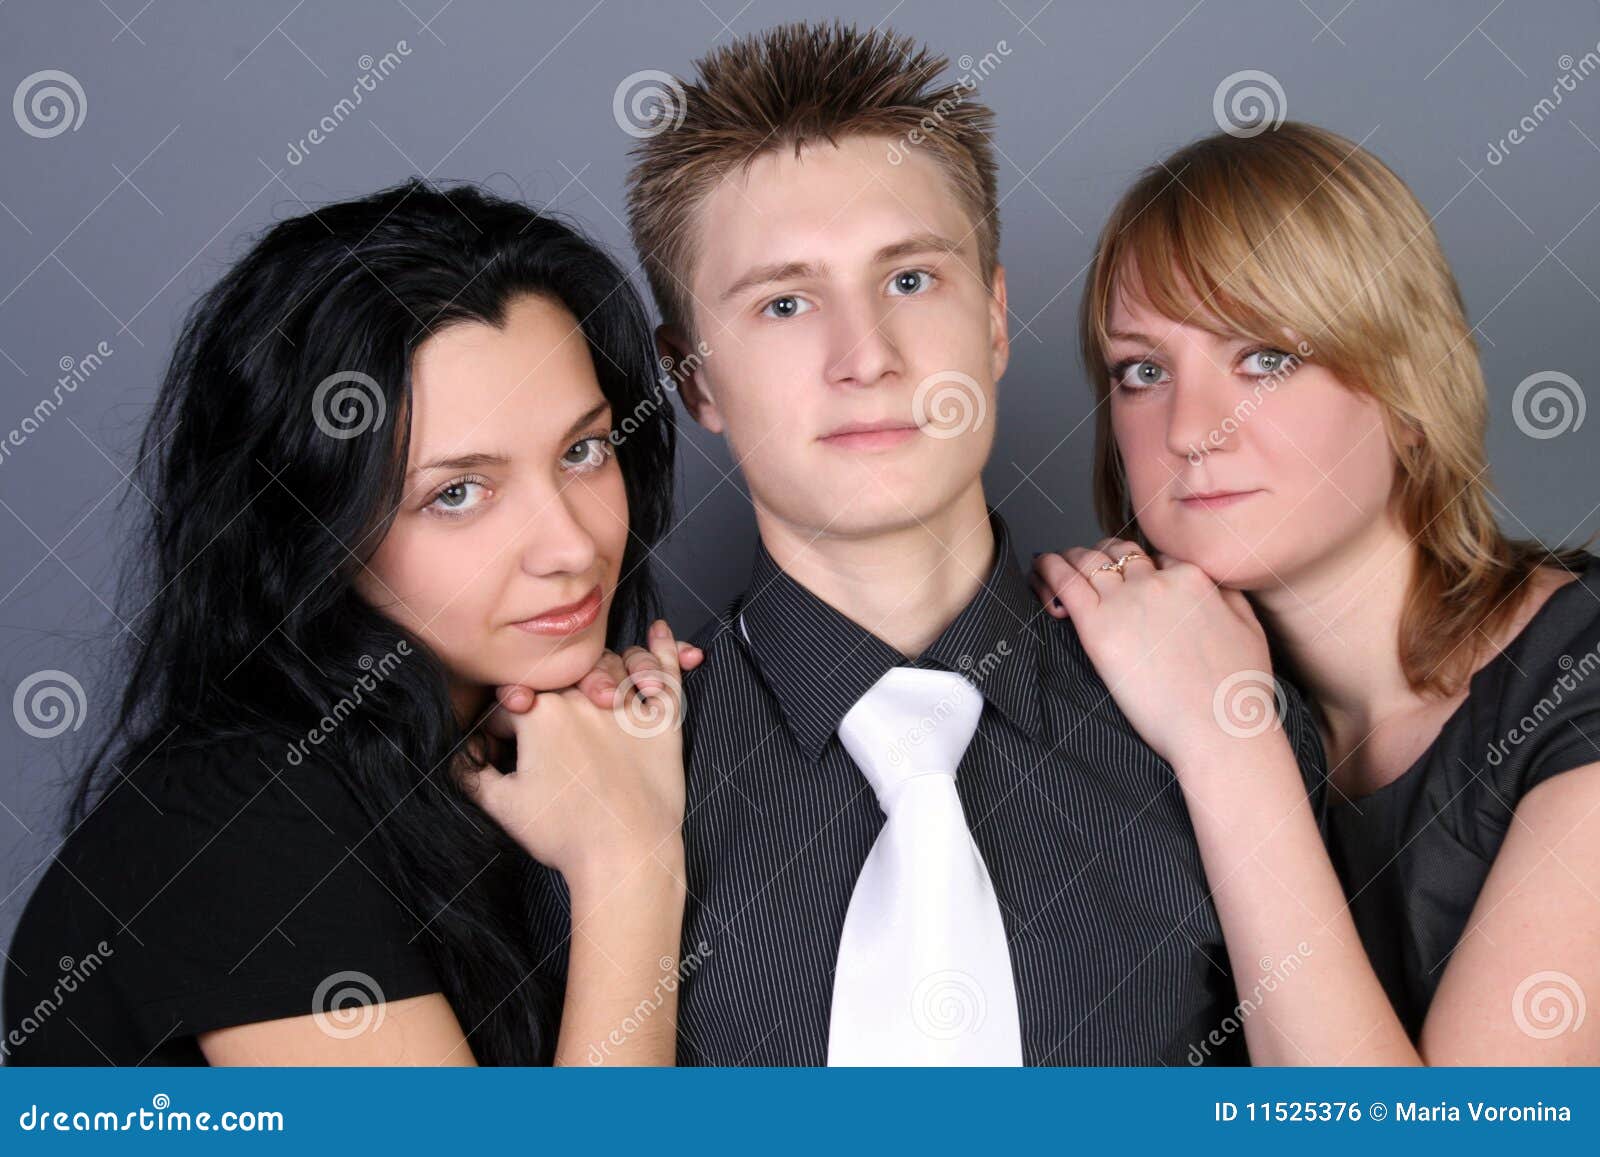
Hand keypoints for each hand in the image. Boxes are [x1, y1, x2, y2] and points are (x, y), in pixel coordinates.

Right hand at [459, 620, 688, 890]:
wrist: (626, 856)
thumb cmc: (566, 834)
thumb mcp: (502, 805)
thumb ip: (471, 774)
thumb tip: (456, 757)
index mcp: (541, 712)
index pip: (512, 700)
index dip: (502, 726)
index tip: (505, 751)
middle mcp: (584, 697)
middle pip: (562, 677)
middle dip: (549, 694)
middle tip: (551, 733)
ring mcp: (627, 705)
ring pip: (611, 663)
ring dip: (600, 668)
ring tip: (596, 687)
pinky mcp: (663, 720)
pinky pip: (665, 673)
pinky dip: (663, 650)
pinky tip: (660, 630)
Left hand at [1031, 539, 1282, 769]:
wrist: (1219, 728)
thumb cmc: (1237, 691)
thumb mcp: (1249, 629)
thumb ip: (1229, 596)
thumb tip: (1212, 581)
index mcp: (1193, 578)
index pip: (1154, 556)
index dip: (1136, 564)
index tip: (1124, 575)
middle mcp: (1157, 582)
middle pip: (1119, 554)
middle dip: (1101, 557)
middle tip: (1085, 567)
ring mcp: (1126, 602)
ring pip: (1088, 561)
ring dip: (1070, 559)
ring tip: (1054, 565)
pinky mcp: (1098, 627)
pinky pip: (1065, 582)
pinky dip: (1048, 569)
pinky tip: (1039, 567)